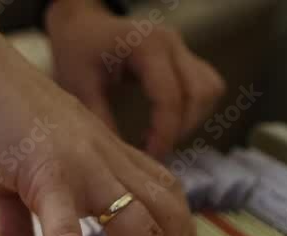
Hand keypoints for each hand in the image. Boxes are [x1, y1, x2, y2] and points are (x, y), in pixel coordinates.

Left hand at [46, 0, 225, 157]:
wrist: (82, 26)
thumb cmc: (77, 51)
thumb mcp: (80, 87)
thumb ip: (101, 120)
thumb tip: (120, 158)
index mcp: (147, 46)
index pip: (170, 97)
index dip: (164, 133)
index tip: (149, 157)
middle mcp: (172, 43)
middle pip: (200, 94)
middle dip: (180, 129)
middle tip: (152, 151)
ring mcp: (181, 48)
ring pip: (210, 90)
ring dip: (191, 120)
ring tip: (159, 138)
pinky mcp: (184, 58)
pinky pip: (205, 87)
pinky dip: (192, 110)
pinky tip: (165, 123)